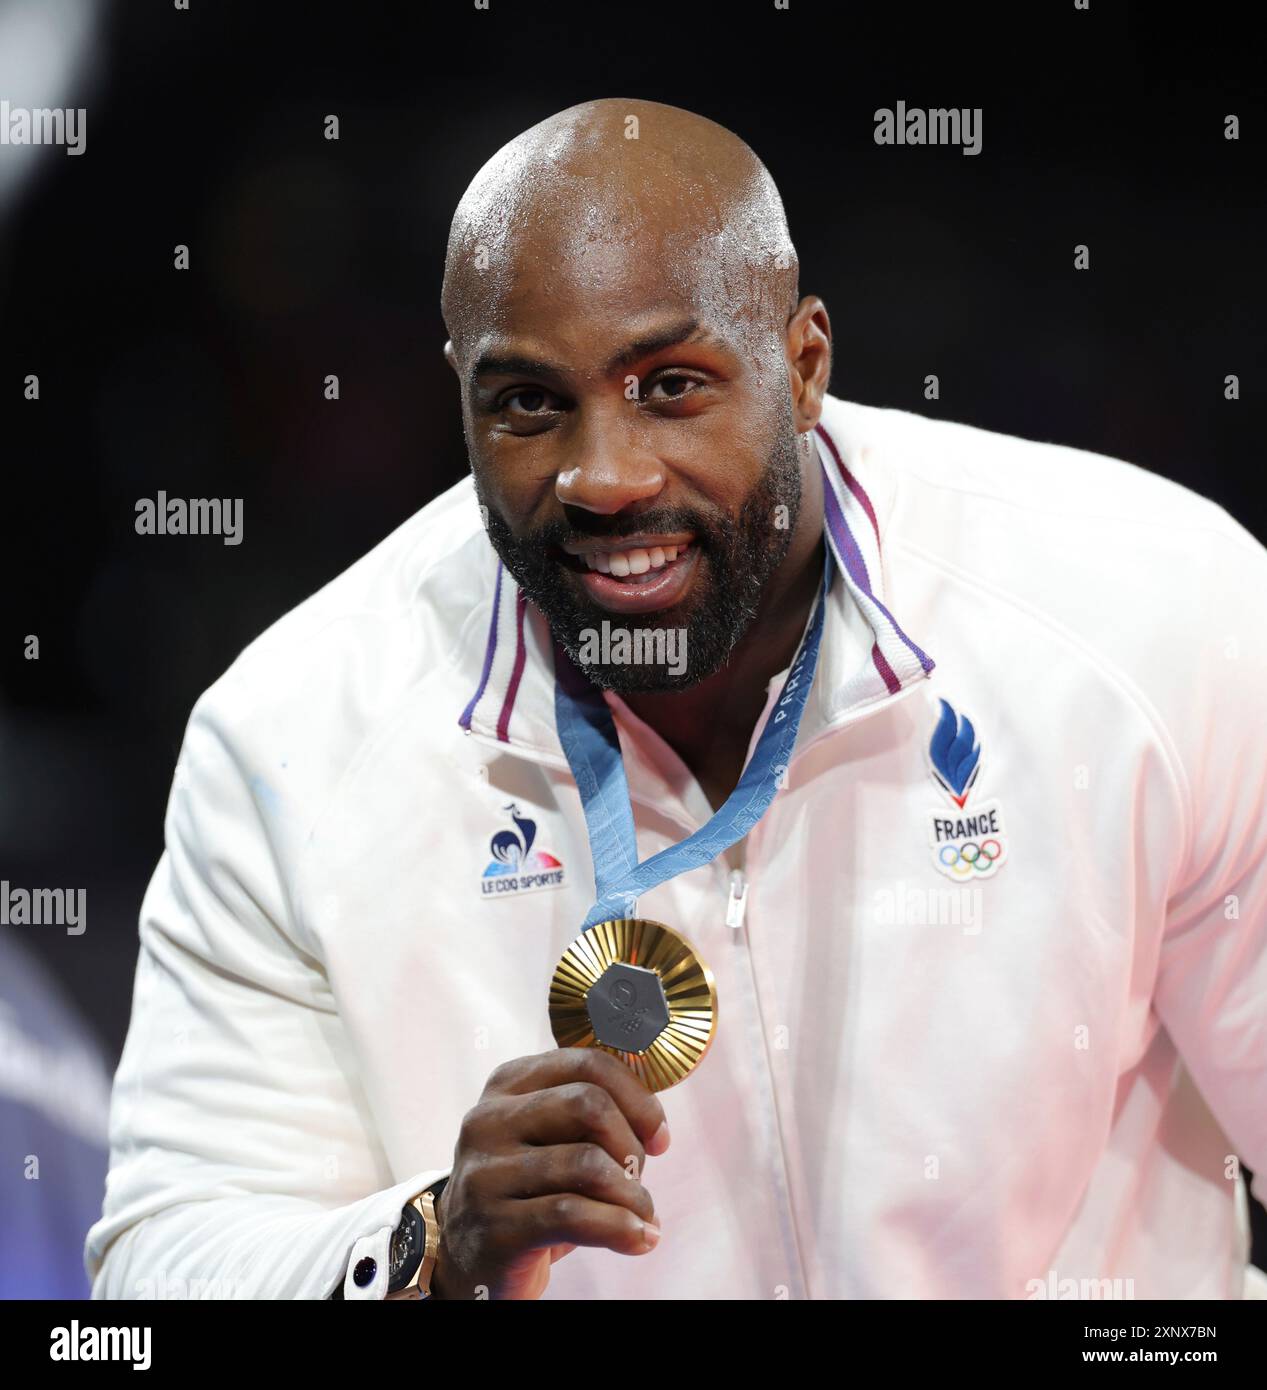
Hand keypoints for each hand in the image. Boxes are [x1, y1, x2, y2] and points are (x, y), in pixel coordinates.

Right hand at [428, 1048, 669, 1298]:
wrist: (469, 1259)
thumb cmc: (527, 1191)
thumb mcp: (550, 1140)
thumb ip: (592, 1116)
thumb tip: (655, 1123)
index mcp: (508, 1085)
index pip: (587, 1063)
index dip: (637, 1097)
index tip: (659, 1136)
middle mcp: (489, 1120)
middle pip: (588, 1104)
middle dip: (631, 1144)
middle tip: (638, 1178)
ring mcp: (486, 1174)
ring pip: (587, 1163)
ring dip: (632, 1195)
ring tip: (642, 1216)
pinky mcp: (493, 1227)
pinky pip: (573, 1214)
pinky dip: (620, 1228)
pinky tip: (637, 1239)